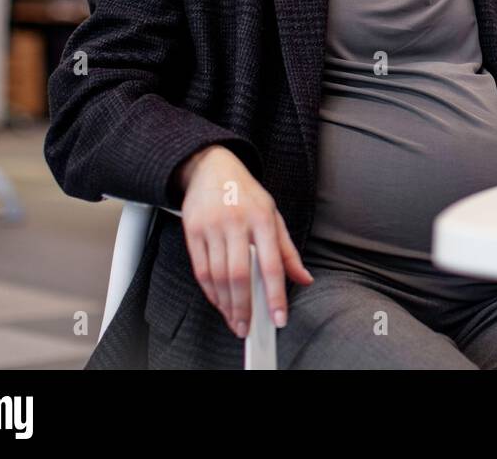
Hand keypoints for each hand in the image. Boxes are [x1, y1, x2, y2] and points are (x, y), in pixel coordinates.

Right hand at [176, 145, 313, 338]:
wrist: (211, 168)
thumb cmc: (246, 194)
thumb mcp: (273, 215)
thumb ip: (287, 250)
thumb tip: (304, 278)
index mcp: (262, 218)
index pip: (271, 263)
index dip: (275, 294)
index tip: (278, 317)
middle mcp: (236, 222)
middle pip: (239, 274)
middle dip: (244, 307)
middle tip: (248, 327)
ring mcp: (212, 227)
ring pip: (218, 275)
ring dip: (226, 303)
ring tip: (235, 319)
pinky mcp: (192, 231)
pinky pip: (200, 270)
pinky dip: (210, 291)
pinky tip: (219, 301)